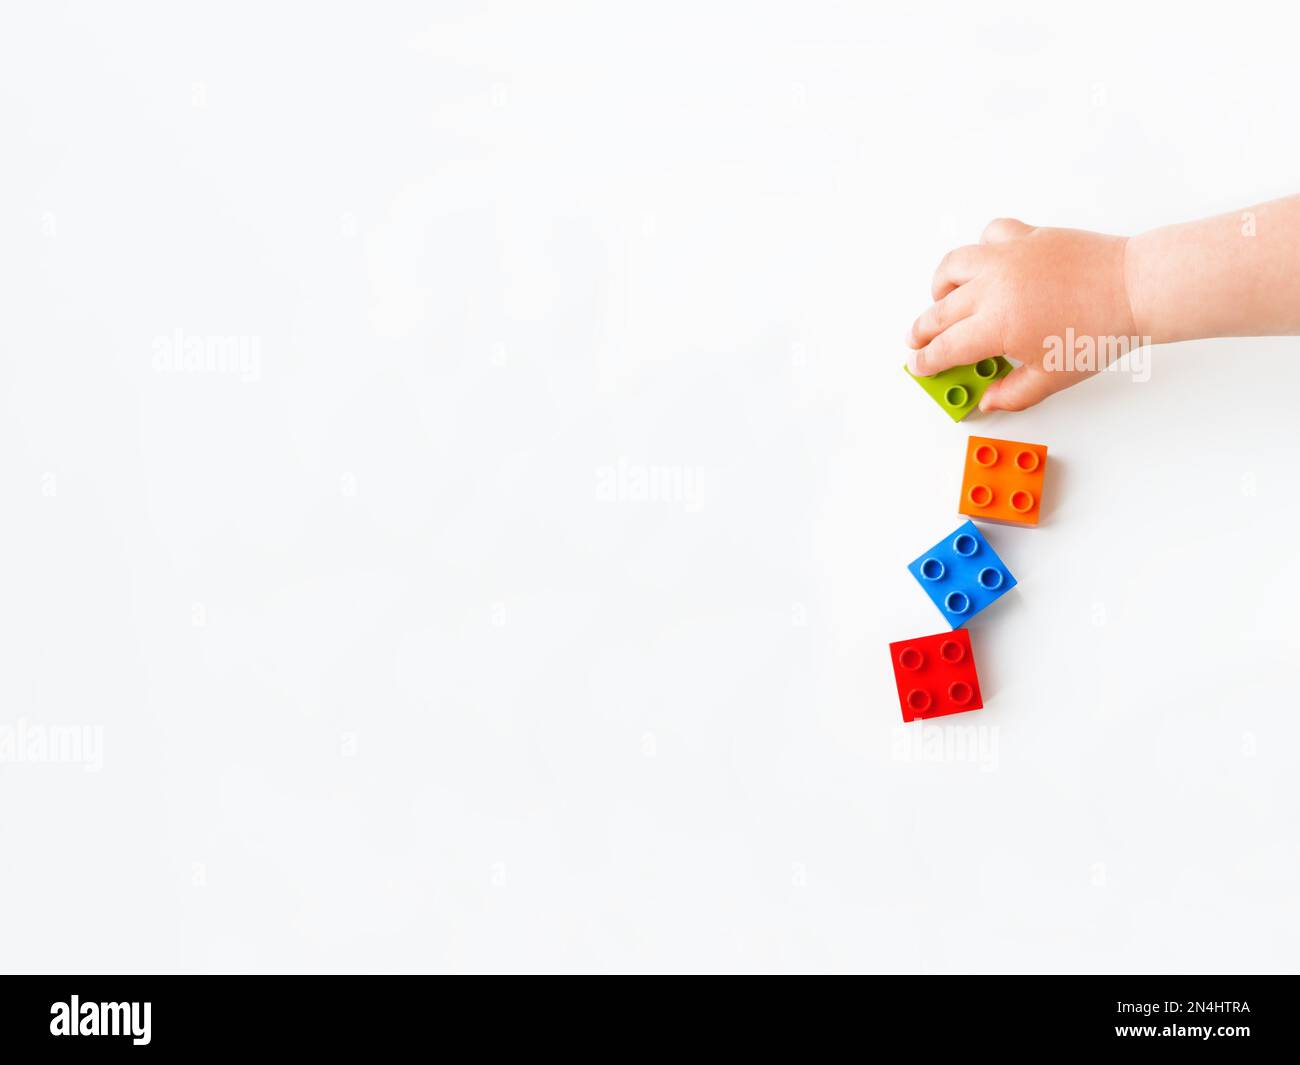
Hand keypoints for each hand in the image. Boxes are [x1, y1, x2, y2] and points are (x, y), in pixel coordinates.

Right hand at [905, 219, 1136, 411]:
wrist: (1134, 289)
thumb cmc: (1100, 332)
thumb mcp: (1053, 377)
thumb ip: (1013, 393)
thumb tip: (988, 400)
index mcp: (996, 326)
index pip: (945, 348)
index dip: (927, 361)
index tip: (919, 366)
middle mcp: (992, 287)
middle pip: (940, 311)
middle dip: (923, 330)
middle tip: (917, 340)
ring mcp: (1006, 257)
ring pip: (953, 266)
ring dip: (940, 286)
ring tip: (941, 297)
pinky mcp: (1025, 236)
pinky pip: (989, 236)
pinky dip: (981, 250)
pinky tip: (987, 264)